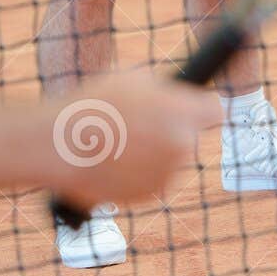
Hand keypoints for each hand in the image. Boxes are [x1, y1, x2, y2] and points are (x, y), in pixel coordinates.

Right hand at [48, 70, 219, 209]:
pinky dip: (134, 174)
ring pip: (166, 161)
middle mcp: (182, 145)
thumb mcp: (132, 80)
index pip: (214, 110)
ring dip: (150, 154)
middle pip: (186, 137)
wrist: (62, 145)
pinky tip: (110, 160)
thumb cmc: (92, 106)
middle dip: (168, 131)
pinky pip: (148, 180)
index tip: (191, 108)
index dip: (201, 108)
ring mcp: (166, 174)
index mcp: (184, 113)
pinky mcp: (148, 195)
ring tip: (116, 141)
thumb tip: (172, 97)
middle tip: (137, 123)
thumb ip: (162, 92)